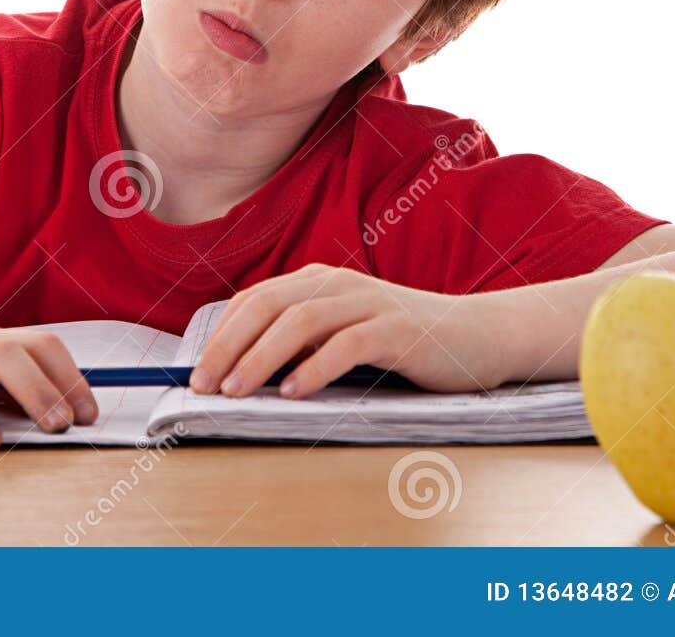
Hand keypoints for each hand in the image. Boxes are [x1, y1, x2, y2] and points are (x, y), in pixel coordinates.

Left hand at [186, 263, 510, 398]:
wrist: (478, 336)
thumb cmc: (403, 343)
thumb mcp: (343, 336)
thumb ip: (302, 345)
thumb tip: (243, 374)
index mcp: (320, 282)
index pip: (255, 299)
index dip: (221, 334)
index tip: (196, 373)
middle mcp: (339, 284)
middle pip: (268, 306)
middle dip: (228, 345)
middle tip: (205, 385)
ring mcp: (369, 303)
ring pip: (300, 321)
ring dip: (261, 357)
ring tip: (237, 390)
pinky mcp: (397, 330)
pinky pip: (347, 344)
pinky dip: (315, 367)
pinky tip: (294, 392)